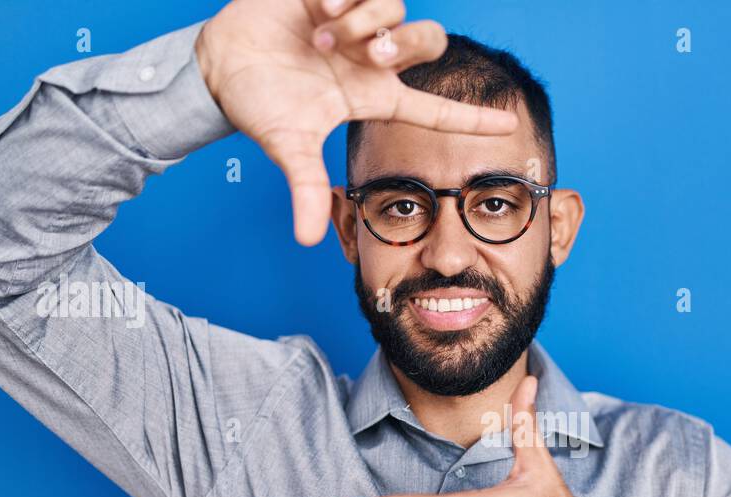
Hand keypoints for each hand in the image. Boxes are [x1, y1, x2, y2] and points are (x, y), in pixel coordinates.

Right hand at [194, 0, 517, 244]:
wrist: (221, 63)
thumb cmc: (260, 105)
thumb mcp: (287, 146)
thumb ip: (305, 188)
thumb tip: (307, 239)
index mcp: (374, 97)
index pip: (436, 110)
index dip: (473, 117)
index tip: (509, 124)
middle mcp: (375, 59)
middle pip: (430, 42)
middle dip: (406, 45)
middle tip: (371, 54)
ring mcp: (359, 23)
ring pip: (398, 9)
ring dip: (367, 21)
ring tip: (326, 34)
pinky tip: (317, 7)